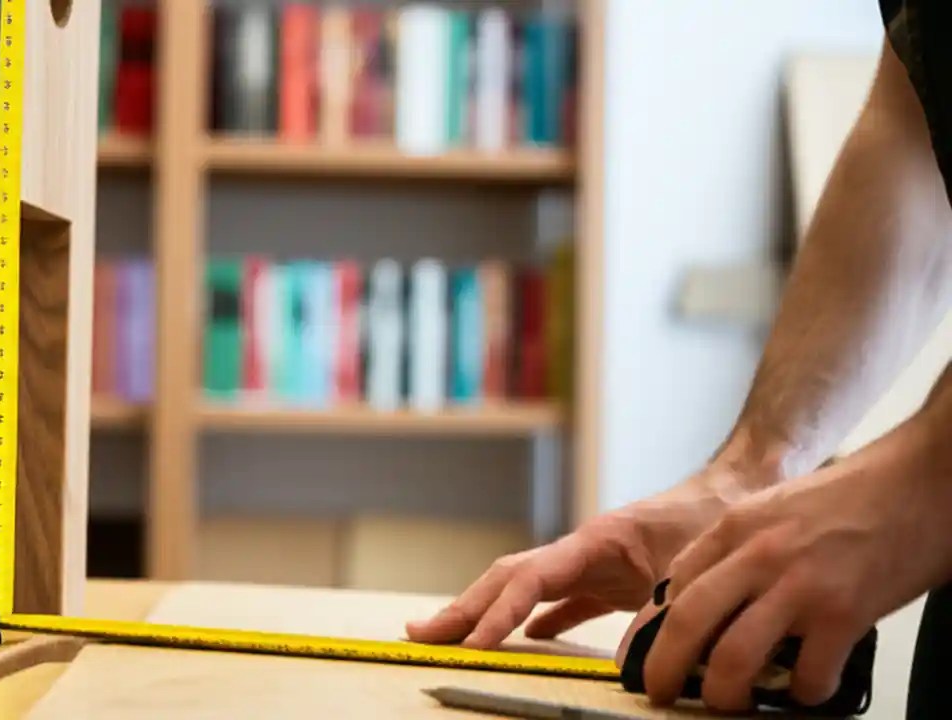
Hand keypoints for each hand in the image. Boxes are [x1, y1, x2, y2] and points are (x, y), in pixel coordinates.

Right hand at [405, 465, 767, 648]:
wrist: (745, 486)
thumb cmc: (718, 518)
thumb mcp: (689, 571)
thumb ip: (656, 617)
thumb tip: (632, 668)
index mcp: (594, 541)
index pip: (528, 580)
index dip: (496, 614)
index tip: (471, 645)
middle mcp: (583, 549)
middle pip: (506, 579)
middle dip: (461, 609)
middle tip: (417, 635)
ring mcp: (593, 562)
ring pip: (524, 589)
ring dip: (486, 613)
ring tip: (447, 637)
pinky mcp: (612, 576)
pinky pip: (560, 602)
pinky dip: (534, 621)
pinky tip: (520, 642)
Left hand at [635, 417, 951, 712]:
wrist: (920, 482)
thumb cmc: (852, 498)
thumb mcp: (775, 509)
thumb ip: (739, 548)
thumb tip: (709, 599)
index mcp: (735, 527)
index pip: (674, 583)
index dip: (650, 627)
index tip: (643, 654)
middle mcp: (758, 555)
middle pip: (687, 622)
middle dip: (664, 668)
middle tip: (659, 693)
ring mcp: (799, 586)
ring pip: (734, 657)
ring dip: (724, 694)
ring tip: (726, 705)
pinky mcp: (843, 614)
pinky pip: (807, 674)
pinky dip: (801, 694)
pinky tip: (804, 691)